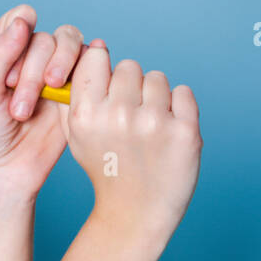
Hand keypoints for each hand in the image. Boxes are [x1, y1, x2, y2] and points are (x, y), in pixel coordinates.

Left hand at [0, 5, 90, 197]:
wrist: (6, 173)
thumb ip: (0, 54)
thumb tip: (24, 18)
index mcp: (2, 55)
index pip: (17, 22)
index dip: (17, 33)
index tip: (9, 60)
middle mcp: (30, 60)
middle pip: (47, 38)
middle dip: (33, 68)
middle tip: (19, 105)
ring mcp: (56, 75)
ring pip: (71, 46)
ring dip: (59, 65)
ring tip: (46, 94)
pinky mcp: (78, 92)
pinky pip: (92, 68)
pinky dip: (85, 73)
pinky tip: (67, 92)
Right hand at [64, 47, 201, 243]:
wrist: (136, 211)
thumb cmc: (104, 167)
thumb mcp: (75, 135)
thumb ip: (75, 94)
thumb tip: (90, 49)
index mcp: (86, 115)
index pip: (96, 57)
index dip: (102, 67)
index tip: (107, 83)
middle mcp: (118, 116)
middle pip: (129, 66)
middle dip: (130, 85)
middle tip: (130, 111)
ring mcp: (154, 123)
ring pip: (157, 78)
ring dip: (155, 95)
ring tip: (149, 122)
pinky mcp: (185, 132)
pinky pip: (184, 92)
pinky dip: (179, 106)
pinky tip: (167, 127)